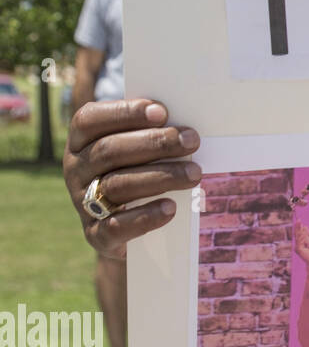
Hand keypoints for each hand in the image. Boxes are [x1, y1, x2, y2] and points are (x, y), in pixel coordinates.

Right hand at [63, 99, 201, 259]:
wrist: (127, 226)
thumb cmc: (139, 171)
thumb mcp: (139, 148)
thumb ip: (152, 132)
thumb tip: (184, 125)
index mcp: (81, 140)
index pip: (90, 119)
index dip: (125, 113)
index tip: (162, 112)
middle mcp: (76, 169)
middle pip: (109, 151)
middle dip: (155, 143)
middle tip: (192, 141)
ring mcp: (82, 202)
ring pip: (118, 185)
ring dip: (161, 177)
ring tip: (195, 173)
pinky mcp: (96, 234)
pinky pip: (116, 227)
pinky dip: (145, 217)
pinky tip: (171, 208)